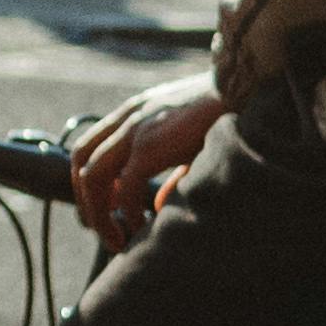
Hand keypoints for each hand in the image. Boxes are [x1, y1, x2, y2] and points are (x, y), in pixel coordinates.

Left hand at [69, 72, 223, 254]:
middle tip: (103, 231)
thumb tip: (158, 204)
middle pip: (81, 162)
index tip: (102, 211)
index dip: (86, 183)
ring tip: (117, 238)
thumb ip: (170, 169)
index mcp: (132, 113)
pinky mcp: (151, 145)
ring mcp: (136, 130)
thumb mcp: (188, 139)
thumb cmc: (225, 113)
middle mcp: (127, 118)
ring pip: (92, 177)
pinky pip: (124, 187)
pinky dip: (127, 212)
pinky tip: (143, 225)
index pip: (87, 148)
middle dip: (86, 202)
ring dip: (99, 213)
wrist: (244, 87)